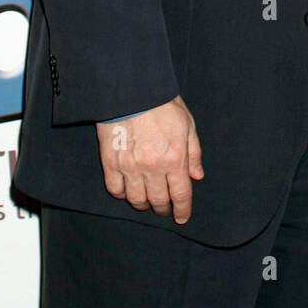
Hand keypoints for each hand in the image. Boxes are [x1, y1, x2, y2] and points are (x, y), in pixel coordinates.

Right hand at [96, 96, 202, 223]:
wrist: (132, 90)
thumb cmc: (163, 104)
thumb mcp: (187, 125)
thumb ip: (193, 153)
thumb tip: (197, 176)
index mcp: (174, 158)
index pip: (180, 194)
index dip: (182, 209)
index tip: (182, 217)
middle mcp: (152, 167)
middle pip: (158, 201)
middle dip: (163, 208)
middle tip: (164, 208)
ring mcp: (129, 166)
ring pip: (136, 200)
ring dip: (143, 204)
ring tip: (146, 201)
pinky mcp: (110, 162)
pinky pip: (115, 189)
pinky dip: (122, 194)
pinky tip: (127, 190)